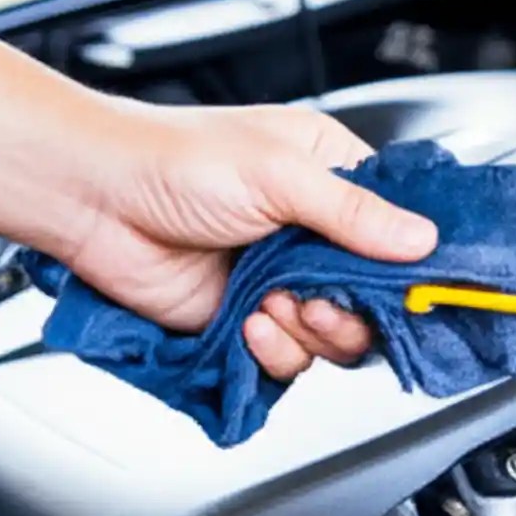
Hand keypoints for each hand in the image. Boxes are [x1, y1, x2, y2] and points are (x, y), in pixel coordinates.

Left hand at [63, 99, 436, 379]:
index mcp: (335, 177)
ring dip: (314, 328)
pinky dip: (277, 348)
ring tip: (278, 303)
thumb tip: (421, 240)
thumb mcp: (280, 173)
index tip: (421, 283)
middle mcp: (318, 232)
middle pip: (378, 292)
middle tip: (327, 300)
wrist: (94, 200)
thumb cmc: (175, 159)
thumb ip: (354, 213)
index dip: (415, 258)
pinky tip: (252, 319)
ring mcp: (286, 279)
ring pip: (341, 333)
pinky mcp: (254, 318)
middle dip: (357, 306)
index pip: (402, 225)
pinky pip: (294, 356)